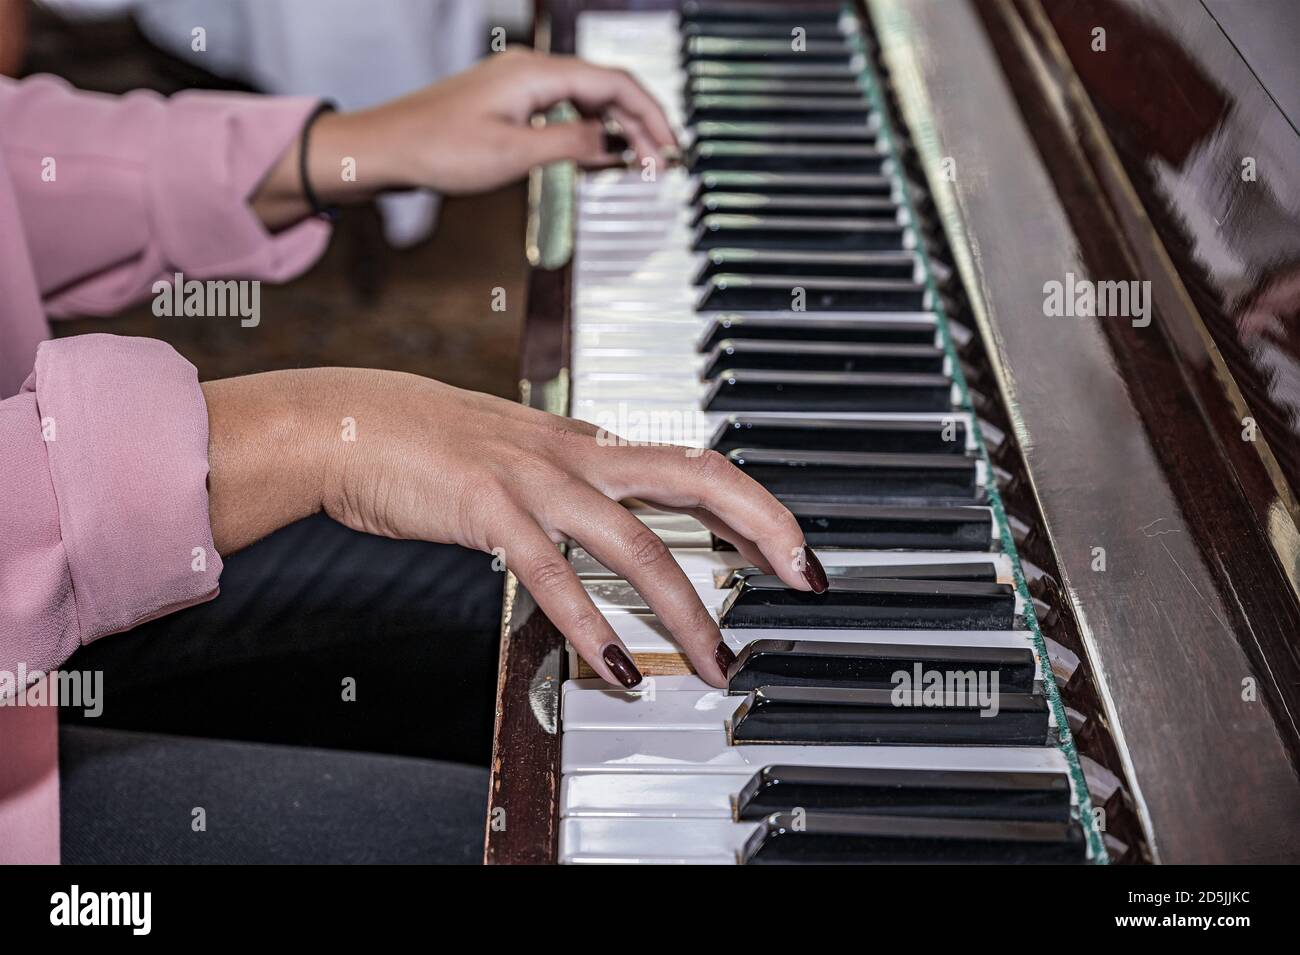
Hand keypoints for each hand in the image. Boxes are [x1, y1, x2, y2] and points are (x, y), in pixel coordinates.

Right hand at [203, 368, 825, 688]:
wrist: (348, 422)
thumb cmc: (428, 441)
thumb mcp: (518, 453)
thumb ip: (570, 480)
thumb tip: (612, 510)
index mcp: (588, 443)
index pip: (696, 463)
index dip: (755, 503)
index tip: (791, 547)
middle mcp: (577, 455)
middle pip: (696, 480)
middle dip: (761, 529)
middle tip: (803, 580)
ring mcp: (536, 480)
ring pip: (636, 543)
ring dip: (684, 608)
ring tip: (713, 661)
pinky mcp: (490, 510)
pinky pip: (554, 574)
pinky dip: (589, 623)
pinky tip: (614, 665)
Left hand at [349, 46, 679, 193]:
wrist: (384, 149)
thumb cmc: (436, 149)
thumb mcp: (514, 154)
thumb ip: (571, 144)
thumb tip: (613, 142)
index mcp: (538, 73)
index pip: (616, 84)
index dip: (652, 116)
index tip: (673, 148)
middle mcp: (532, 71)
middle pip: (606, 91)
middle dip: (640, 127)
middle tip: (662, 165)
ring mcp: (520, 87)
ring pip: (586, 102)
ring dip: (615, 132)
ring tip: (636, 165)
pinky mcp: (509, 105)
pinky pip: (563, 112)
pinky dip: (587, 134)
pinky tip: (595, 158)